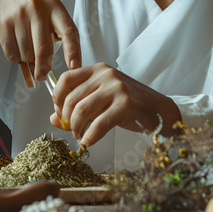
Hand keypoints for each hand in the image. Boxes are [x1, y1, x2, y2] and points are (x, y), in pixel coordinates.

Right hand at [0, 0, 80, 79]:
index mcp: (53, 5)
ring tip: (25, 47)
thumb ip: (55, 33)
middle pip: (44, 49)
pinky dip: (15, 57)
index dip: (73, 51)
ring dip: (27, 59)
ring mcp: (19, 15)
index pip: (69, 31)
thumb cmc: (27, 9)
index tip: (75, 66)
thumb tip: (56, 64)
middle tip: (42, 74)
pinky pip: (12, 53)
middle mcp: (37, 8)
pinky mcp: (4, 24)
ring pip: (27, 54)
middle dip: (44, 67)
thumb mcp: (46, 12)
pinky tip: (15, 45)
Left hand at [48, 63, 181, 146]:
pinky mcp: (126, 104)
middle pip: (72, 98)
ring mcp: (117, 88)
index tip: (60, 113)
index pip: (66, 79)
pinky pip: (100, 124)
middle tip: (72, 130)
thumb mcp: (101, 101)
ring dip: (77, 129)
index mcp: (98, 69)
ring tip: (80, 136)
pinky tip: (88, 142)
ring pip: (82, 111)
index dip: (57, 99)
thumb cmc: (129, 105)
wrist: (159, 109)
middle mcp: (107, 74)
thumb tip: (53, 119)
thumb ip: (78, 107)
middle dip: (67, 119)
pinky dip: (90, 136)